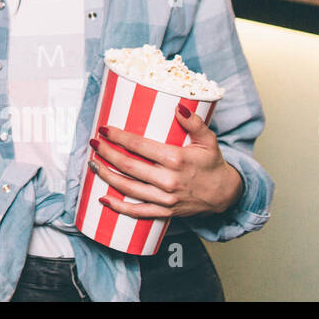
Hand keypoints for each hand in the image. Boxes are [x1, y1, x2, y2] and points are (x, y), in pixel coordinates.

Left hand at [89, 108, 243, 218]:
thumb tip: (178, 106)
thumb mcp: (209, 140)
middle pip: (128, 166)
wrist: (226, 194)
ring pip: (128, 188)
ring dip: (106, 175)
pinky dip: (119, 207)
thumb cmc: (213, 164)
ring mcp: (165, 199)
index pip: (139, 146)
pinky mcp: (165, 211)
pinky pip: (138, 212)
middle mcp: (168, 181)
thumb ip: (194, 122)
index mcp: (176, 160)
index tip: (104, 130)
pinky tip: (103, 198)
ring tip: (92, 164)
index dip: (118, 137)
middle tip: (93, 143)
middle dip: (106, 153)